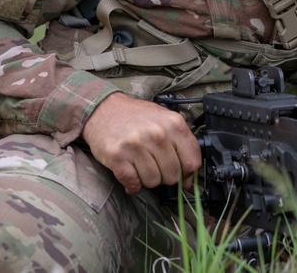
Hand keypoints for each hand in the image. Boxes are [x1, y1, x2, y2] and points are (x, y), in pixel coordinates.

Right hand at [82, 92, 202, 194]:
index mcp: (174, 124)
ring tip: (142, 166)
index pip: (192, 161)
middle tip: (157, 167)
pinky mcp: (118, 156)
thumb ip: (181, 143)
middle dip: (166, 177)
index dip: (189, 174)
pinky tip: (132, 176)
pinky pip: (133, 184)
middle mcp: (158, 134)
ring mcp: (137, 145)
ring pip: (153, 181)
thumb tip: (190, 178)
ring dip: (148, 180)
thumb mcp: (165, 120)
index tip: (183, 177)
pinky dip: (133, 186)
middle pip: (173, 175)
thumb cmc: (137, 117)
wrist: (103, 110)